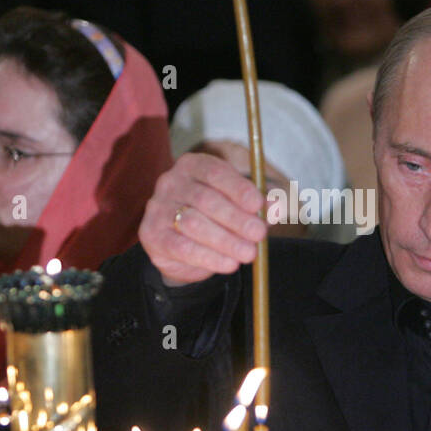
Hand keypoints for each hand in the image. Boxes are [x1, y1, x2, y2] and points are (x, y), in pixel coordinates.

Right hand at [139, 152, 267, 286]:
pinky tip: (229, 264)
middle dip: (236, 219)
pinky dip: (209, 257)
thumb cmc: (214, 216)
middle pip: (205, 199)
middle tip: (259, 234)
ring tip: (249, 253)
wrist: (180, 246)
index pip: (215, 172)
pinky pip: (182, 247)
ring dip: (225, 240)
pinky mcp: (151, 234)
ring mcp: (158, 207)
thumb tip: (278, 204)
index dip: (238, 188)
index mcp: (192, 166)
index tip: (258, 204)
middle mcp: (170, 182)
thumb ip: (257, 205)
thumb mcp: (237, 206)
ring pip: (193, 224)